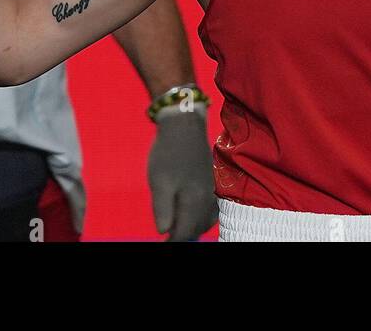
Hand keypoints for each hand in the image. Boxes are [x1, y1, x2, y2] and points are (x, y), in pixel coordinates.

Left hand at [147, 106, 219, 240]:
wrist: (184, 125)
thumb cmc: (168, 152)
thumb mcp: (159, 181)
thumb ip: (162, 209)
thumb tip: (164, 231)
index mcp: (194, 202)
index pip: (184, 234)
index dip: (172, 242)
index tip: (162, 244)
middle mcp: (207, 201)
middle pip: (196, 230)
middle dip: (182, 237)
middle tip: (167, 239)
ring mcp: (212, 192)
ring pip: (205, 222)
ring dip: (192, 229)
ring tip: (177, 230)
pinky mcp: (212, 183)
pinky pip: (211, 211)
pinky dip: (201, 219)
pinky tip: (192, 216)